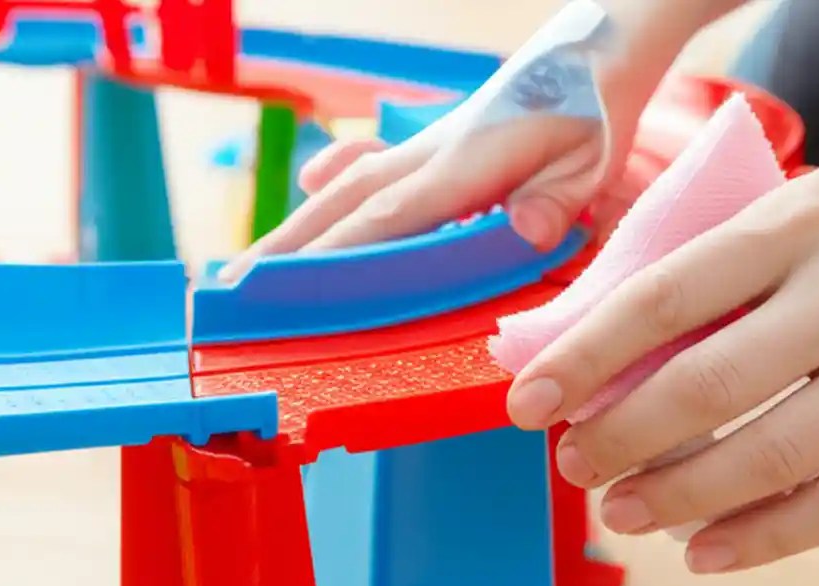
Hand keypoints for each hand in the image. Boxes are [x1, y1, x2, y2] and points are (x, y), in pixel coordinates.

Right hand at [216, 112, 632, 283]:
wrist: (585, 62)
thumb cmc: (586, 117)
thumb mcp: (587, 166)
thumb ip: (554, 203)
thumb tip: (522, 231)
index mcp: (461, 167)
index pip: (385, 218)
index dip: (332, 252)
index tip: (283, 283)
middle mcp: (424, 157)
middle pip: (342, 207)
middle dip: (284, 249)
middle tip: (232, 290)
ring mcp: (417, 150)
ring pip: (341, 191)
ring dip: (291, 227)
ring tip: (245, 264)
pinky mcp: (422, 149)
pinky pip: (364, 169)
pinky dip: (330, 182)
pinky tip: (309, 188)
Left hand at [507, 85, 818, 572]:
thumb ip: (748, 257)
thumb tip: (641, 330)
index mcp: (804, 217)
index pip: (662, 297)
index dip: (583, 357)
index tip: (528, 399)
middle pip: (703, 386)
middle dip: (618, 438)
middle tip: (572, 465)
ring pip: (772, 454)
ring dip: (680, 496)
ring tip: (624, 512)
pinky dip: (771, 536)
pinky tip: (711, 551)